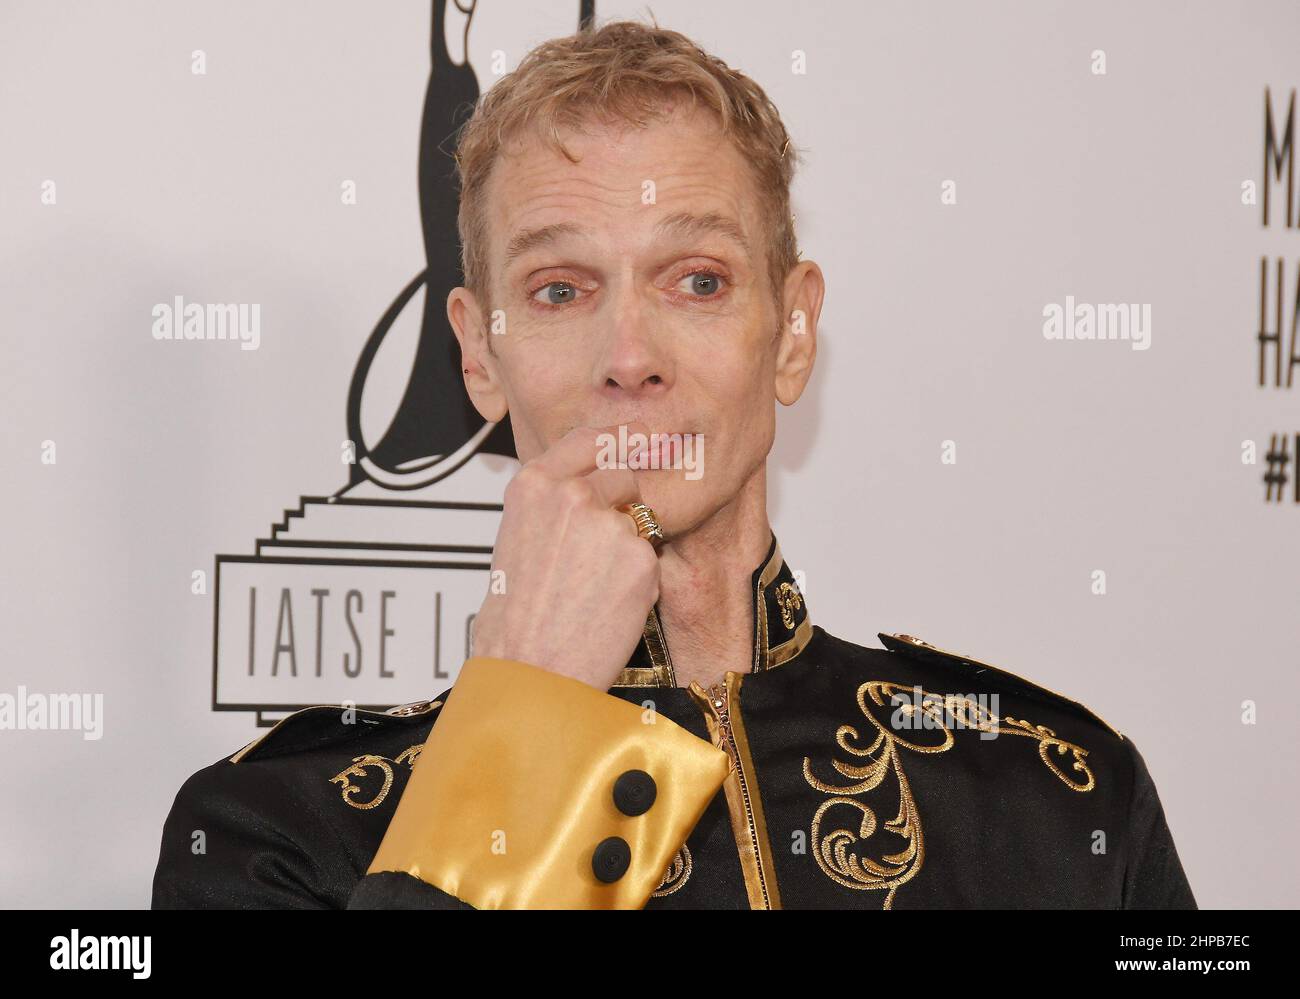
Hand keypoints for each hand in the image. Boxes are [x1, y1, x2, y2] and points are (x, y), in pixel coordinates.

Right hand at [470, 423, 660, 689]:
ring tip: (592, 590)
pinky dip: (638, 584)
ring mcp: (609, 525)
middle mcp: (572, 495)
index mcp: (535, 485)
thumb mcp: (519, 537)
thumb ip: (555, 503)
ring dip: (629, 549)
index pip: (590, 438)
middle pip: (625, 476)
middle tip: (599, 551)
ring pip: (640, 522)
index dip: (618, 439)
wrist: (528, 668)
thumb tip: (595, 482)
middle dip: (624, 505)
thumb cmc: (516, 615)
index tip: (637, 437)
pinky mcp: (640, 559)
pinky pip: (650, 561)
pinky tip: (607, 608)